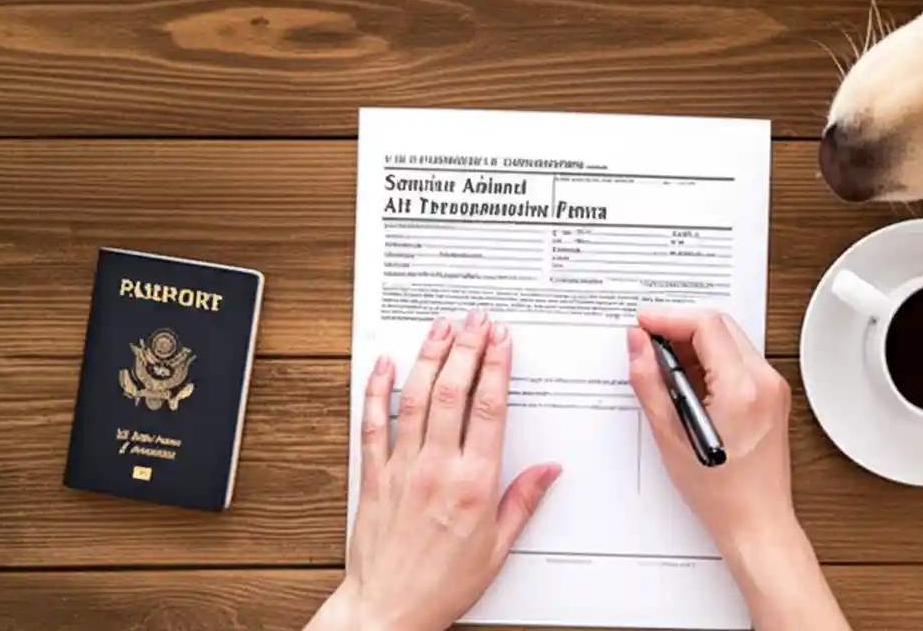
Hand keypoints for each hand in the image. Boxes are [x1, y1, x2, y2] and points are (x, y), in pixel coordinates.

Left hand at [306, 311, 561, 630]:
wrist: (390, 609)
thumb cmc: (443, 583)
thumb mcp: (498, 547)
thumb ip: (523, 501)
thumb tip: (549, 470)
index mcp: (474, 484)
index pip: (488, 409)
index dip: (496, 366)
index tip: (502, 341)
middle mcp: (436, 469)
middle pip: (453, 392)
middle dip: (466, 348)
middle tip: (475, 320)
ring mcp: (402, 468)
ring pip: (415, 398)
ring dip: (429, 356)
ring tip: (440, 327)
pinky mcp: (374, 475)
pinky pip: (373, 423)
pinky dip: (378, 389)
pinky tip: (386, 364)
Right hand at [627, 307, 848, 629]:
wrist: (756, 522)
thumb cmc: (721, 493)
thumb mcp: (671, 436)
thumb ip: (650, 383)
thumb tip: (638, 345)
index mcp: (742, 388)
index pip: (706, 325)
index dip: (668, 317)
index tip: (643, 322)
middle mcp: (764, 381)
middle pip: (720, 325)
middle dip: (680, 325)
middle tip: (647, 341)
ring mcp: (772, 388)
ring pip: (729, 339)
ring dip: (694, 342)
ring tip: (663, 367)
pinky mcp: (771, 396)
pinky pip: (738, 360)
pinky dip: (710, 359)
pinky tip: (687, 381)